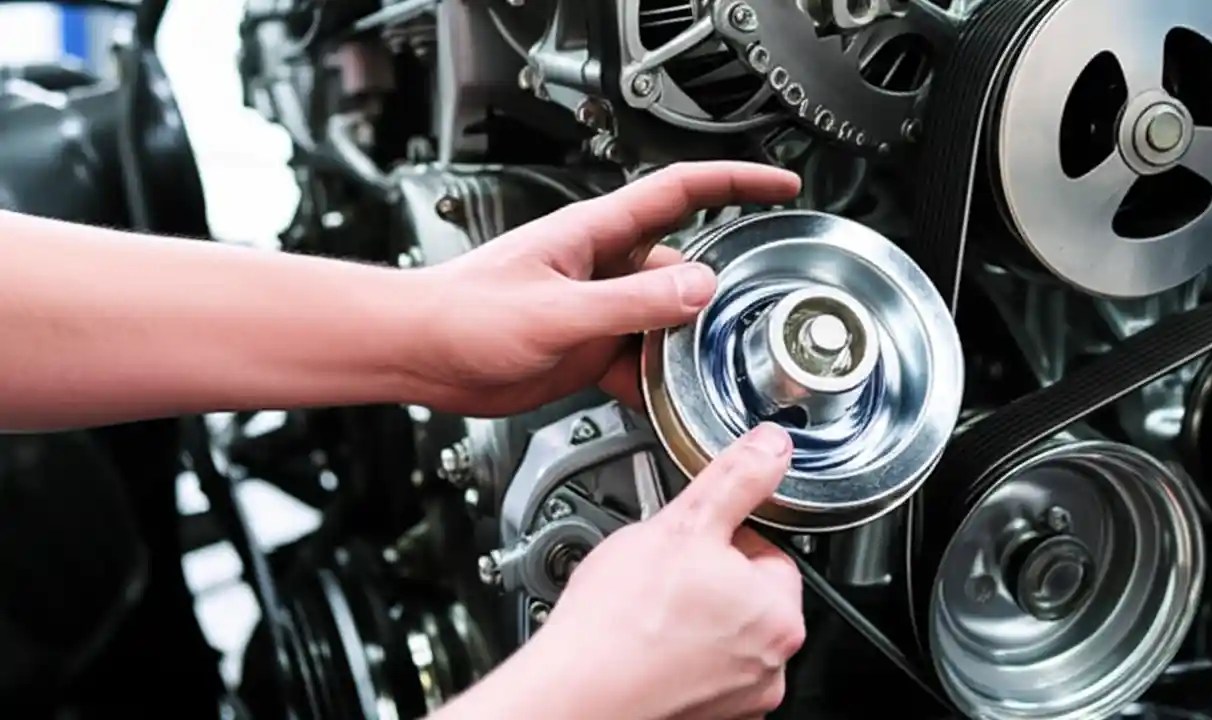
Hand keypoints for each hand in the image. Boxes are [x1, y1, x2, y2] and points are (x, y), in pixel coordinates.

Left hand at [399, 162, 800, 415]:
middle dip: (721, 294)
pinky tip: (670, 405)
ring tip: (716, 373)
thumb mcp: (557, 309)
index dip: (737, 182)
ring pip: (667, 323)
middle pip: (684, 269)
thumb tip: (699, 288)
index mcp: (597, 234)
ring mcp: (599, 309)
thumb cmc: (464, 312)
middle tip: (753, 323)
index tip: (783, 186)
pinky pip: (641, 363)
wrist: (421, 354)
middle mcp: (605, 267)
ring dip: (689, 348)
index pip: (682, 191)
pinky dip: (658, 385)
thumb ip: (630, 302)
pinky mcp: (589, 349)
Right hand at [527, 423, 804, 719]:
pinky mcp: (708, 719)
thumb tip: (772, 446)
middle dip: (708, 579)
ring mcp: (741, 700)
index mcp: (780, 615)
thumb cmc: (619, 621)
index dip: (720, 537)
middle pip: (747, 595)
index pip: (766, 550)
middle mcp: (772, 666)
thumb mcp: (683, 523)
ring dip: (693, 619)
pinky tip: (645, 645)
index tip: (687, 544)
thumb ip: (736, 478)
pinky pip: (702, 672)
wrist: (574, 692)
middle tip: (662, 577)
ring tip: (649, 611)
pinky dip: (680, 659)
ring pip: (723, 635)